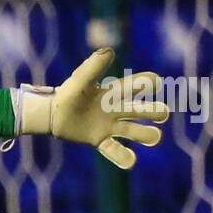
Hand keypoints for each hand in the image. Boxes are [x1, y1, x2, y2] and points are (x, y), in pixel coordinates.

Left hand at [16, 47, 168, 168]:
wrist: (51, 114)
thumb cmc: (68, 93)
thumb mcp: (80, 79)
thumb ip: (93, 66)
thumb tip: (110, 51)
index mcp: (115, 92)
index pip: (138, 85)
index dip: (149, 82)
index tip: (155, 82)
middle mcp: (117, 109)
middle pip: (144, 111)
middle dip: (156, 112)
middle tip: (161, 113)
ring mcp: (110, 126)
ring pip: (135, 132)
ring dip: (147, 135)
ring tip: (154, 137)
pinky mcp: (100, 140)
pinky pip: (115, 151)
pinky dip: (123, 157)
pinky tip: (131, 162)